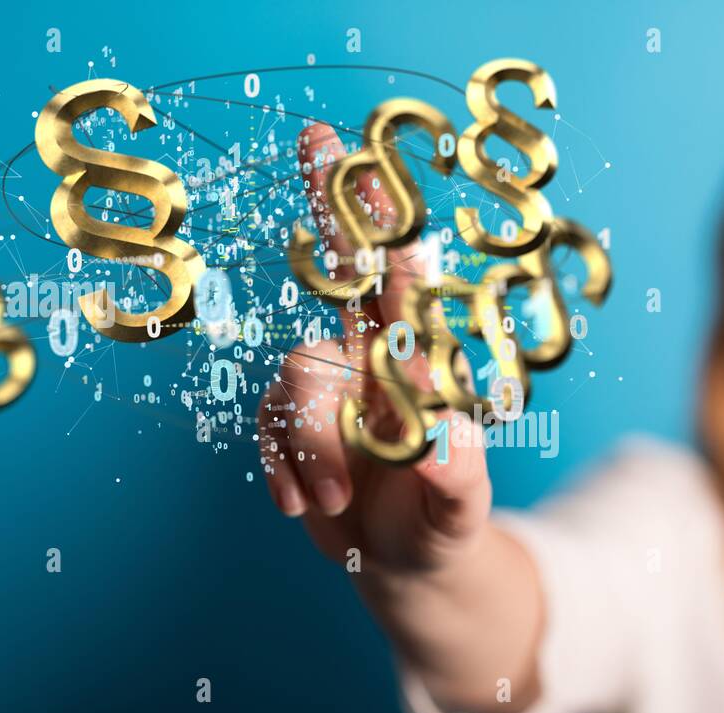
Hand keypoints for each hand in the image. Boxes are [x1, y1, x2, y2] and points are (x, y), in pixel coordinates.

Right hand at [257, 123, 491, 574]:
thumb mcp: (458, 511)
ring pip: (295, 379)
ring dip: (314, 444)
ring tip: (338, 501)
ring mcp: (324, 389)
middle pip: (340, 271)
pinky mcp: (286, 427)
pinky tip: (304, 507)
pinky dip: (282, 469)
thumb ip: (456, 478)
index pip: (404, 283)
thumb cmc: (439, 524)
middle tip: (314, 137)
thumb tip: (437, 440)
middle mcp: (369, 358)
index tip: (371, 162)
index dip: (387, 224)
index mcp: (417, 363)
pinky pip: (265, 428)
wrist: (401, 563)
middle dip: (326, 206)